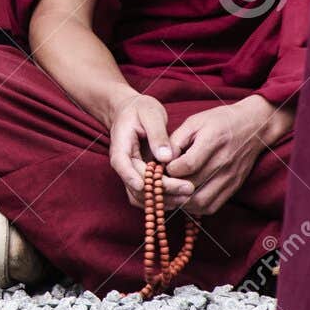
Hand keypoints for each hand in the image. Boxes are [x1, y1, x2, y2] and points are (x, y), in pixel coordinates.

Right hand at [107, 92, 190, 208]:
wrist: (131, 111)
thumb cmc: (140, 109)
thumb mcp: (150, 114)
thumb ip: (157, 135)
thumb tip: (166, 158)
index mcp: (121, 146)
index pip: (122, 165)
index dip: (132, 177)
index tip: (147, 186)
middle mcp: (124, 164)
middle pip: (137, 185)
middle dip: (162, 190)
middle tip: (188, 188)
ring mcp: (131, 173)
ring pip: (142, 196)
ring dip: (163, 200)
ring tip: (187, 195)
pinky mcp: (141, 178)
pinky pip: (148, 196)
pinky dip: (162, 199)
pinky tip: (180, 196)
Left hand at [163, 99, 274, 215]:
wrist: (254, 127)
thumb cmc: (219, 121)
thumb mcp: (194, 122)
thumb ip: (176, 140)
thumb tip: (160, 160)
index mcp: (213, 141)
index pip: (187, 165)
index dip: (169, 170)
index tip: (160, 167)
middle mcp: (223, 163)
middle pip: (191, 186)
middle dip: (170, 188)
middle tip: (158, 184)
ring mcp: (230, 178)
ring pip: (200, 202)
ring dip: (181, 201)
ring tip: (169, 193)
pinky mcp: (233, 187)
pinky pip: (212, 206)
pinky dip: (195, 207)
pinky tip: (184, 198)